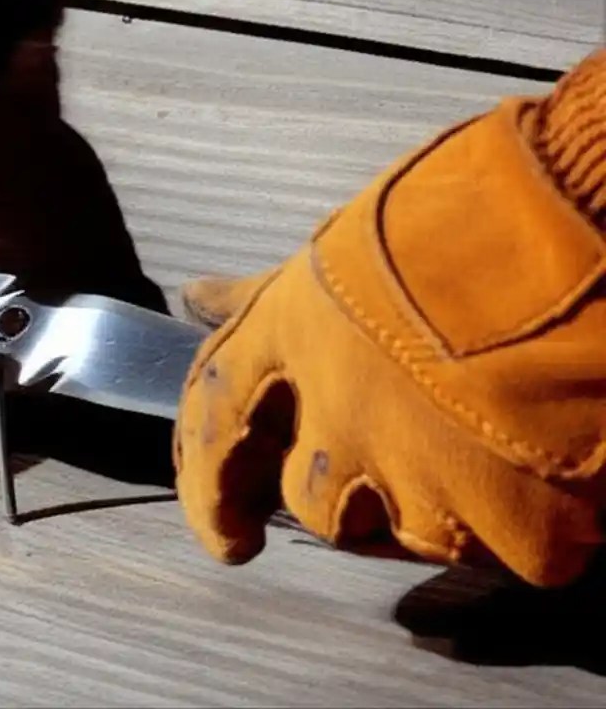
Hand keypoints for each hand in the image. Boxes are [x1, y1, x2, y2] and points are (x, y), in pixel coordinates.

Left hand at [172, 50, 605, 587]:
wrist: (600, 212)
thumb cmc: (481, 209)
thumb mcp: (354, 243)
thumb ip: (272, 294)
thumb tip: (196, 297)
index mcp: (293, 331)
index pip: (214, 424)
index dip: (205, 488)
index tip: (225, 535)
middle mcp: (343, 411)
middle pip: (311, 502)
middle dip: (338, 501)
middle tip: (379, 482)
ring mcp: (428, 470)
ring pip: (400, 535)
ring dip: (429, 509)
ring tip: (478, 451)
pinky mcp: (519, 522)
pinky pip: (509, 552)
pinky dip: (529, 524)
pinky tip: (549, 469)